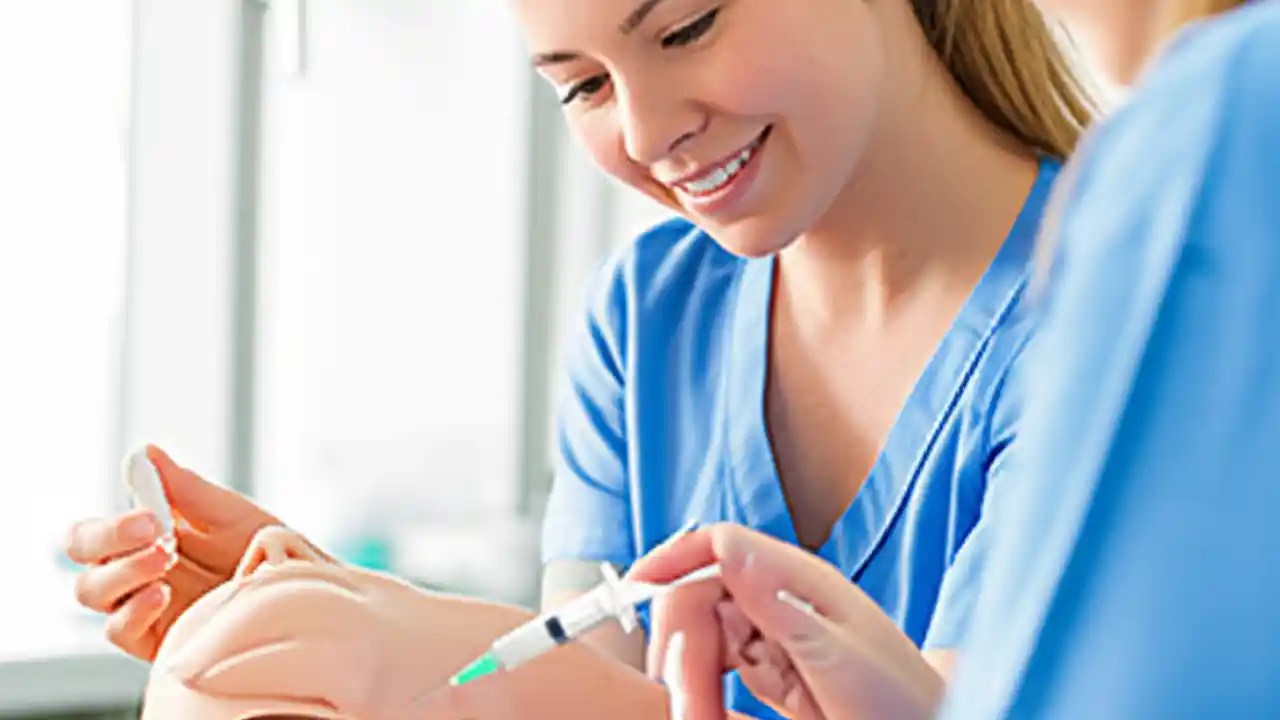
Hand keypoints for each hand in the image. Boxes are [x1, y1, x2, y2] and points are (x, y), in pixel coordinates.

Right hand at [63, 446, 283, 660]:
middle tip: (154, 532)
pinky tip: (163, 594)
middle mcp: (137, 573)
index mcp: (148, 539)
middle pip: (84, 558)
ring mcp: (143, 608)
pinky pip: (118, 630)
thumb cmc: (269, 553)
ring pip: (93, 591)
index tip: (151, 516)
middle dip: (107, 538)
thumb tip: (145, 452)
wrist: (303, 593)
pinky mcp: (157, 641)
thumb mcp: (232, 516)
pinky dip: (132, 609)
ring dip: (123, 570)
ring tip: (166, 559)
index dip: (109, 524)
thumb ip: (186, 490)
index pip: (95, 532)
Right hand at [630, 524, 944, 719]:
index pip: (720, 543)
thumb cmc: (900, 706)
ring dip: (696, 675)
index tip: (635, 588)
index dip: (673, 558)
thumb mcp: (834, 656)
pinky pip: (723, 667)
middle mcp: (786, 597)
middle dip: (683, 642)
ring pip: (706, 635)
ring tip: (706, 719)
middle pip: (702, 594)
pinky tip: (727, 711)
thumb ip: (776, 601)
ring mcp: (780, 631)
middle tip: (684, 701)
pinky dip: (712, 690)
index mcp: (802, 581)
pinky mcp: (777, 666)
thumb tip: (723, 545)